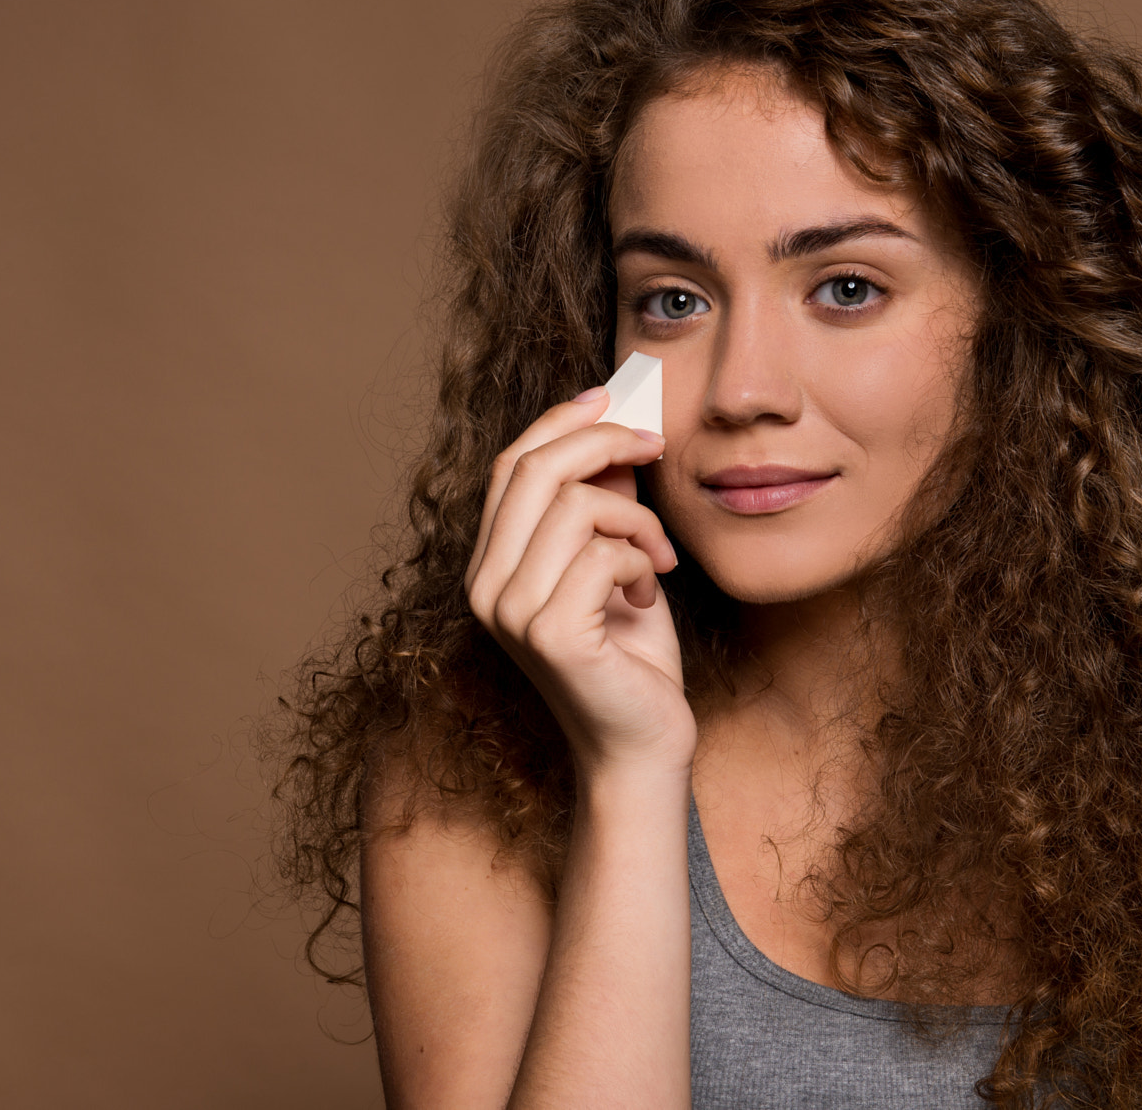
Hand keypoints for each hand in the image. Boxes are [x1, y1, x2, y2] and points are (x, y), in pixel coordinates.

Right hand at [465, 388, 693, 776]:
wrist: (643, 744)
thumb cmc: (631, 656)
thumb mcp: (618, 559)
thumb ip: (605, 500)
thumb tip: (616, 426)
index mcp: (489, 565)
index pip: (507, 466)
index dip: (559, 422)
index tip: (611, 397)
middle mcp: (484, 587)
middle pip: (533, 471)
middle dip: (604, 442)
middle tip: (657, 446)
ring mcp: (510, 613)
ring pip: (576, 507)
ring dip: (637, 520)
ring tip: (656, 558)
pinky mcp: (550, 635)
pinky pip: (603, 553)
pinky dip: (642, 561)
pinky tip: (648, 594)